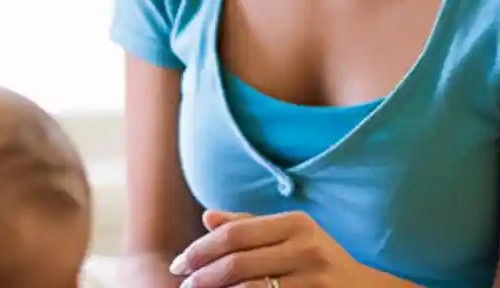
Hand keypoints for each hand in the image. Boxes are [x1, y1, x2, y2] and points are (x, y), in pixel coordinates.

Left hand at [168, 210, 402, 287]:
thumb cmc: (320, 263)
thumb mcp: (292, 238)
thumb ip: (249, 227)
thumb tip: (207, 218)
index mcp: (296, 224)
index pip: (235, 234)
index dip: (201, 249)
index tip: (178, 264)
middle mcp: (307, 247)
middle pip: (237, 263)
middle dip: (202, 276)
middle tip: (183, 285)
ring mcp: (315, 279)